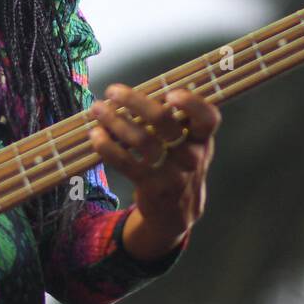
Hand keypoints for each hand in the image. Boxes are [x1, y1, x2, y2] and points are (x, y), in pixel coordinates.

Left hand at [88, 84, 219, 258]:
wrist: (177, 213)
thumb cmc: (178, 166)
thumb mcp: (189, 146)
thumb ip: (175, 122)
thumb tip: (137, 93)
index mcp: (202, 139)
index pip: (208, 118)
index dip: (191, 103)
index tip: (169, 94)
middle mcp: (191, 155)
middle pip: (163, 120)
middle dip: (134, 100)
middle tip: (112, 91)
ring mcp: (172, 173)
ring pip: (140, 139)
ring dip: (114, 120)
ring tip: (97, 109)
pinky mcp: (151, 187)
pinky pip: (125, 162)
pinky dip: (107, 146)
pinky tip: (96, 135)